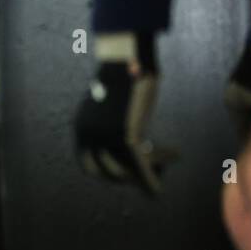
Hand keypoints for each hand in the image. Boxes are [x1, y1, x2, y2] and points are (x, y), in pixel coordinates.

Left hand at [75, 62, 169, 193]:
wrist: (126, 59)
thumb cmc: (124, 77)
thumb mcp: (112, 105)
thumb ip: (114, 125)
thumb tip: (129, 142)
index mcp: (81, 129)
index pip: (89, 164)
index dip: (107, 174)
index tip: (127, 174)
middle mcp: (87, 135)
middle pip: (108, 171)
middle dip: (129, 176)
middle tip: (150, 171)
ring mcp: (104, 136)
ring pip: (128, 169)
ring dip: (148, 174)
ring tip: (169, 160)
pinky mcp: (125, 135)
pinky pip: (140, 165)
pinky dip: (150, 180)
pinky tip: (158, 190)